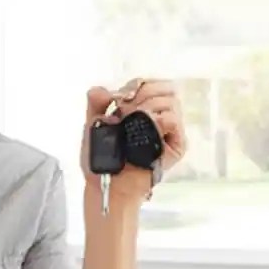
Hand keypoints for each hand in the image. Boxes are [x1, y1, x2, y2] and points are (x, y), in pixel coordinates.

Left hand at [81, 78, 187, 200]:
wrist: (107, 185)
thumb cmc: (101, 160)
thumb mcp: (93, 125)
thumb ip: (95, 102)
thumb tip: (103, 89)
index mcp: (142, 109)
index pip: (151, 83)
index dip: (137, 84)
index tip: (121, 97)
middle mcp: (159, 118)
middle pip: (165, 88)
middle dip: (143, 92)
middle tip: (126, 109)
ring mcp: (169, 132)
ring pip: (171, 101)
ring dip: (149, 105)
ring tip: (133, 120)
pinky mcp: (176, 146)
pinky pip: (174, 120)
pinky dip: (159, 119)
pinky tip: (147, 126)